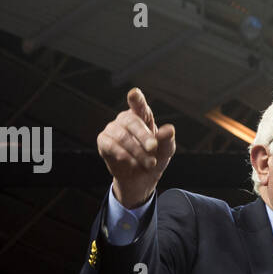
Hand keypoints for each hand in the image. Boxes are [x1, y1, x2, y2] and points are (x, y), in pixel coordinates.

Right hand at [96, 87, 175, 206]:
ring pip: (121, 136)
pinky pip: (110, 146)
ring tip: (149, 164)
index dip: (136, 99)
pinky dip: (124, 156)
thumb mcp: (165, 151)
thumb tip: (169, 129)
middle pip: (131, 121)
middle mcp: (125, 119)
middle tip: (153, 149)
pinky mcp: (103, 142)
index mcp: (142, 117)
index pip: (139, 105)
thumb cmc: (154, 159)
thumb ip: (167, 140)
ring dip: (137, 152)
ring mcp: (112, 129)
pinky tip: (133, 164)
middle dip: (144, 136)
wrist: (140, 180)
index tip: (134, 93)